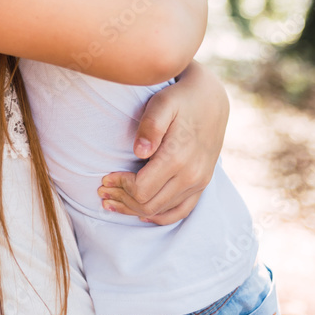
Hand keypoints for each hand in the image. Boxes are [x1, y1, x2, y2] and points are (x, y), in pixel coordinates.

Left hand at [97, 61, 228, 224]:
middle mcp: (191, 175)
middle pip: (149, 204)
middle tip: (102, 192)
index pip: (141, 188)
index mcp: (178, 157)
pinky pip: (181, 212)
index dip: (119, 187)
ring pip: (161, 211)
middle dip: (122, 200)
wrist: (211, 99)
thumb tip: (139, 152)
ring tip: (113, 202)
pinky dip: (160, 216)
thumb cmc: (180, 98)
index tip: (104, 178)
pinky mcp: (202, 184)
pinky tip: (142, 213)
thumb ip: (151, 126)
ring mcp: (199, 182)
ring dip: (134, 209)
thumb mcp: (163, 103)